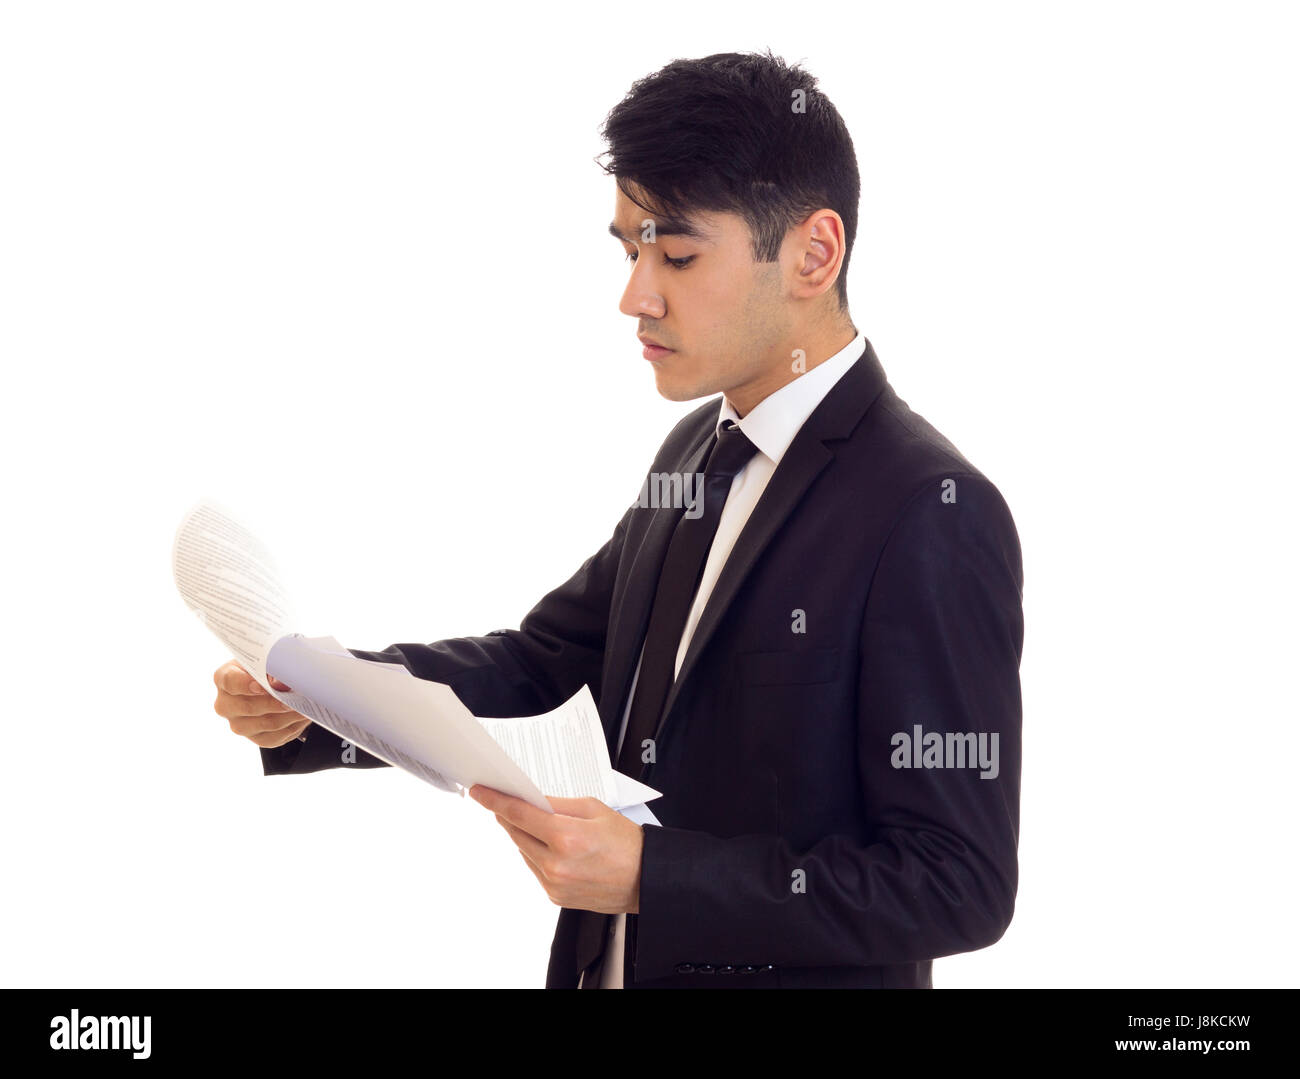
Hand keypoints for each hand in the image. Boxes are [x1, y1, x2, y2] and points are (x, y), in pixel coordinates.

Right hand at [213, 660, 310, 747]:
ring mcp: (239, 724)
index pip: (230, 681)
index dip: (245, 684)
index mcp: (224, 679)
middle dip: (276, 702)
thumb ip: (273, 669)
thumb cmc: (266, 668)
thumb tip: (281, 684)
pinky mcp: (256, 738)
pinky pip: (276, 737)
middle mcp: (226, 704)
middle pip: (249, 707)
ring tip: (306, 705)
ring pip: (266, 723)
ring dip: (289, 715)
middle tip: (296, 696)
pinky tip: (303, 716)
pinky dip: (293, 726)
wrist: (271, 685)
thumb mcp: (268, 661)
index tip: (262, 685)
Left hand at [468, 786, 642, 914]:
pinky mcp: (555, 896)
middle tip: (507, 802)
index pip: (519, 814)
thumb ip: (557, 804)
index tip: (481, 792)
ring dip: (525, 836)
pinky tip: (551, 847)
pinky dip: (536, 854)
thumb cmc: (627, 843)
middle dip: (510, 816)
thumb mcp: (594, 809)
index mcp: (566, 837)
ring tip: (540, 825)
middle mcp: (556, 864)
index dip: (495, 801)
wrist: (646, 878)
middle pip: (516, 833)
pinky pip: (535, 868)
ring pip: (523, 851)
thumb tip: (530, 800)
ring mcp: (554, 883)